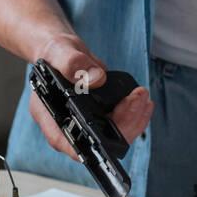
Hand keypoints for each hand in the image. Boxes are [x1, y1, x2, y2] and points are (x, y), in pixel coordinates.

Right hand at [28, 34, 152, 161]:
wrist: (63, 52)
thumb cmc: (53, 55)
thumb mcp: (59, 53)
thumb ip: (73, 65)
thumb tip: (96, 79)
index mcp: (53, 119)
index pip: (75, 144)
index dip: (98, 142)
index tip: (119, 121)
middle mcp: (70, 127)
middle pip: (101, 141)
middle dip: (125, 123)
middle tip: (138, 98)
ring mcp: (86, 123)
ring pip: (114, 136)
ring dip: (133, 119)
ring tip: (142, 97)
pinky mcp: (100, 116)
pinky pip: (120, 125)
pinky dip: (134, 115)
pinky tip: (142, 101)